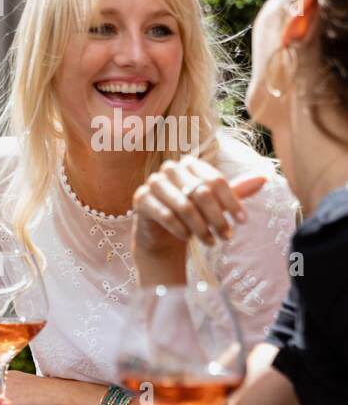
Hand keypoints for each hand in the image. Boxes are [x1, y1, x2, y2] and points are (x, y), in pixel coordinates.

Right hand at [132, 157, 266, 254]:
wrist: (162, 231)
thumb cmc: (192, 213)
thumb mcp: (215, 203)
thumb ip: (236, 190)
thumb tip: (264, 178)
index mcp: (190, 163)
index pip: (216, 181)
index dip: (232, 202)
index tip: (242, 222)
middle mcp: (170, 168)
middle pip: (202, 193)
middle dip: (217, 218)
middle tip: (227, 236)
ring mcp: (153, 183)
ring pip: (185, 206)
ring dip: (201, 227)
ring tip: (211, 242)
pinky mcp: (141, 199)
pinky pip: (166, 215)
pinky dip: (181, 229)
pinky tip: (188, 239)